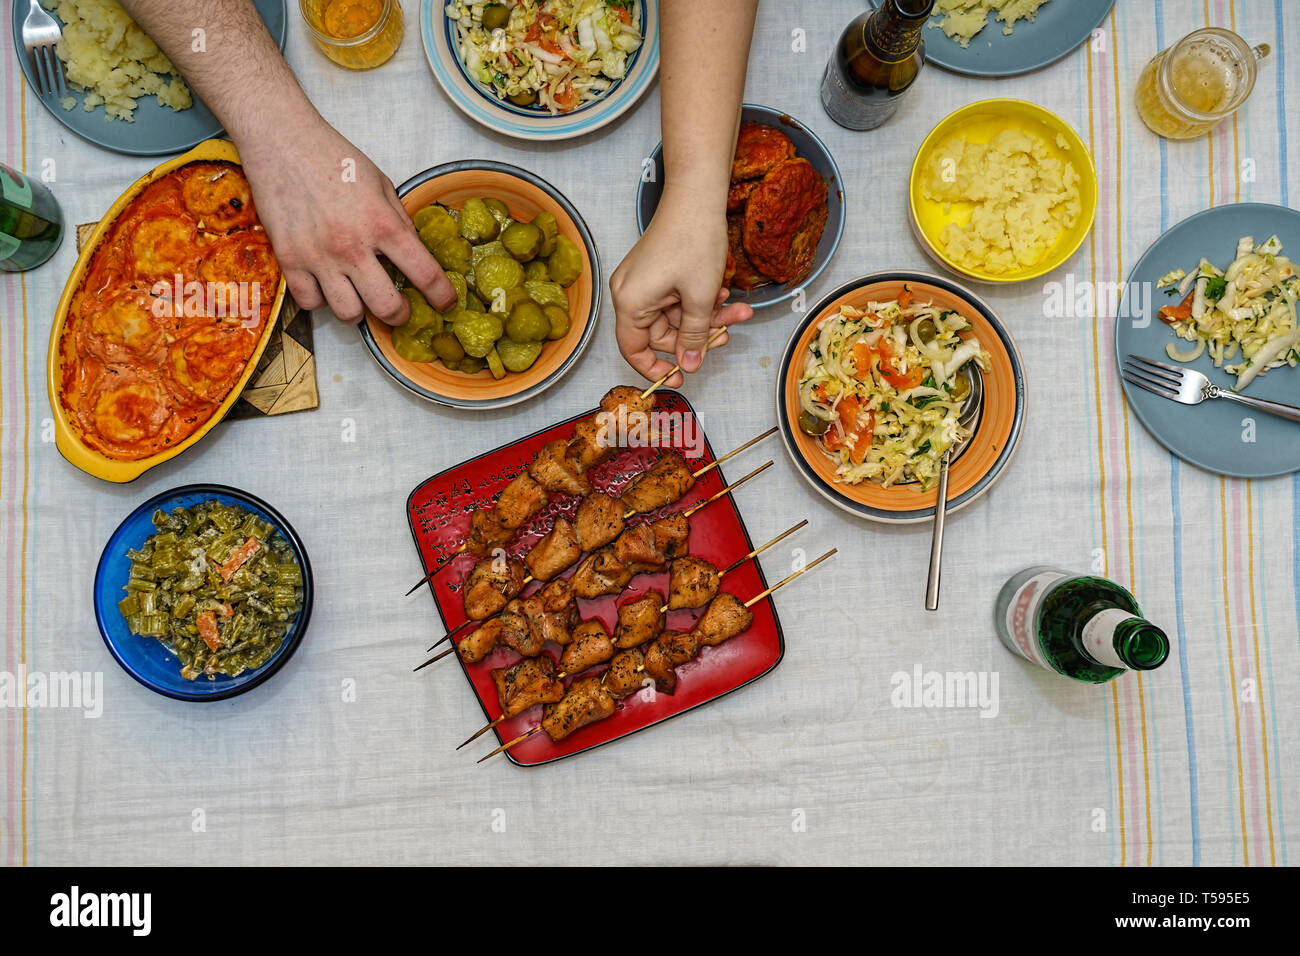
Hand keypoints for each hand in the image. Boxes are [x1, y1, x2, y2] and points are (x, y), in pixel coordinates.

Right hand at [235, 106, 455, 325]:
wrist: (282, 140)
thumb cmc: (334, 158)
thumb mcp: (381, 184)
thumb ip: (399, 220)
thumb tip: (413, 250)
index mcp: (383, 224)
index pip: (425, 274)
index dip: (442, 297)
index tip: (446, 304)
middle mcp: (352, 246)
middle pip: (387, 308)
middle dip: (400, 314)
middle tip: (400, 307)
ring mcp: (318, 256)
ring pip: (348, 314)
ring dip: (359, 309)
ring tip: (358, 293)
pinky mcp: (288, 259)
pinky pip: (310, 303)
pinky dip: (321, 299)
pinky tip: (326, 284)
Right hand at [610, 185, 752, 387]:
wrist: (696, 195)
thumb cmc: (694, 240)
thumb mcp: (700, 297)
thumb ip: (694, 336)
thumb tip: (689, 365)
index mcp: (630, 303)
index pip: (633, 350)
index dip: (656, 368)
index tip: (680, 378)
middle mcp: (629, 293)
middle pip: (660, 333)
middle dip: (697, 335)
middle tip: (727, 333)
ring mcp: (641, 281)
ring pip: (674, 316)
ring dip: (705, 316)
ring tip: (736, 309)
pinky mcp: (654, 271)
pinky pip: (675, 298)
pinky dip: (698, 300)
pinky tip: (722, 292)